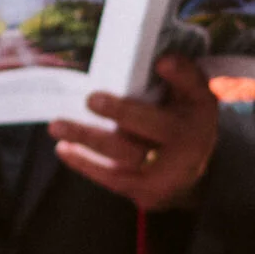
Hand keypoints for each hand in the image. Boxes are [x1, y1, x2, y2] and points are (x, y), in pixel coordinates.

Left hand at [49, 55, 218, 210]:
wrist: (189, 170)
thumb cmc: (185, 121)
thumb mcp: (195, 96)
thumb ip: (184, 75)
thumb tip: (162, 61)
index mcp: (197, 121)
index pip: (192, 96)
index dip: (179, 79)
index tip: (160, 62)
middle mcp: (185, 151)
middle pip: (154, 128)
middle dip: (122, 113)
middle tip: (92, 99)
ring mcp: (164, 176)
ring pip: (124, 156)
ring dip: (88, 140)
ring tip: (57, 125)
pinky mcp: (144, 192)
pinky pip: (112, 178)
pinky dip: (85, 163)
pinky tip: (64, 148)